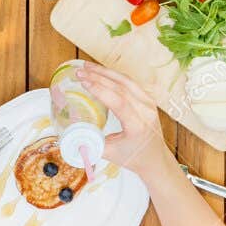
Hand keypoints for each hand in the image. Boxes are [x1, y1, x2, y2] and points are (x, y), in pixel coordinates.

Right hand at [74, 63, 173, 179]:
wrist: (156, 159)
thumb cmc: (133, 158)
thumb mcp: (109, 153)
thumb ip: (90, 143)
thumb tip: (69, 133)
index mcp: (137, 126)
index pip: (119, 102)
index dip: (100, 90)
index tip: (83, 82)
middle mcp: (146, 111)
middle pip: (121, 87)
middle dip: (98, 77)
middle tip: (79, 72)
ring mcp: (148, 103)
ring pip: (126, 81)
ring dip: (105, 72)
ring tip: (86, 67)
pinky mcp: (147, 99)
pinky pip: (130, 83)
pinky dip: (113, 75)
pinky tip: (101, 72)